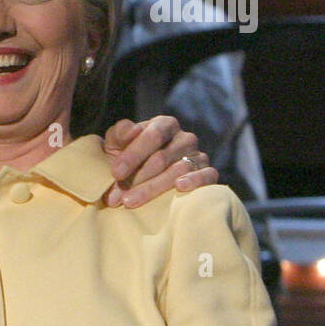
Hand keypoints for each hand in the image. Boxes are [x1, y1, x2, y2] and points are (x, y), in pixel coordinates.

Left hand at [102, 116, 216, 207]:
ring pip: (178, 170)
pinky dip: (195, 181)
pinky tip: (179, 188)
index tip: (116, 173)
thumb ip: (120, 133)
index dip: (133, 155)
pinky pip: (207, 176)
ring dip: (151, 188)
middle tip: (116, 197)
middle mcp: (185, 138)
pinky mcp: (208, 173)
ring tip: (129, 201)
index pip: (153, 135)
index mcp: (164, 124)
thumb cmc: (127, 158)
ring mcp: (198, 155)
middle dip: (136, 178)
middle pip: (162, 157)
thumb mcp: (117, 143)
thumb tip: (131, 131)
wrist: (142, 179)